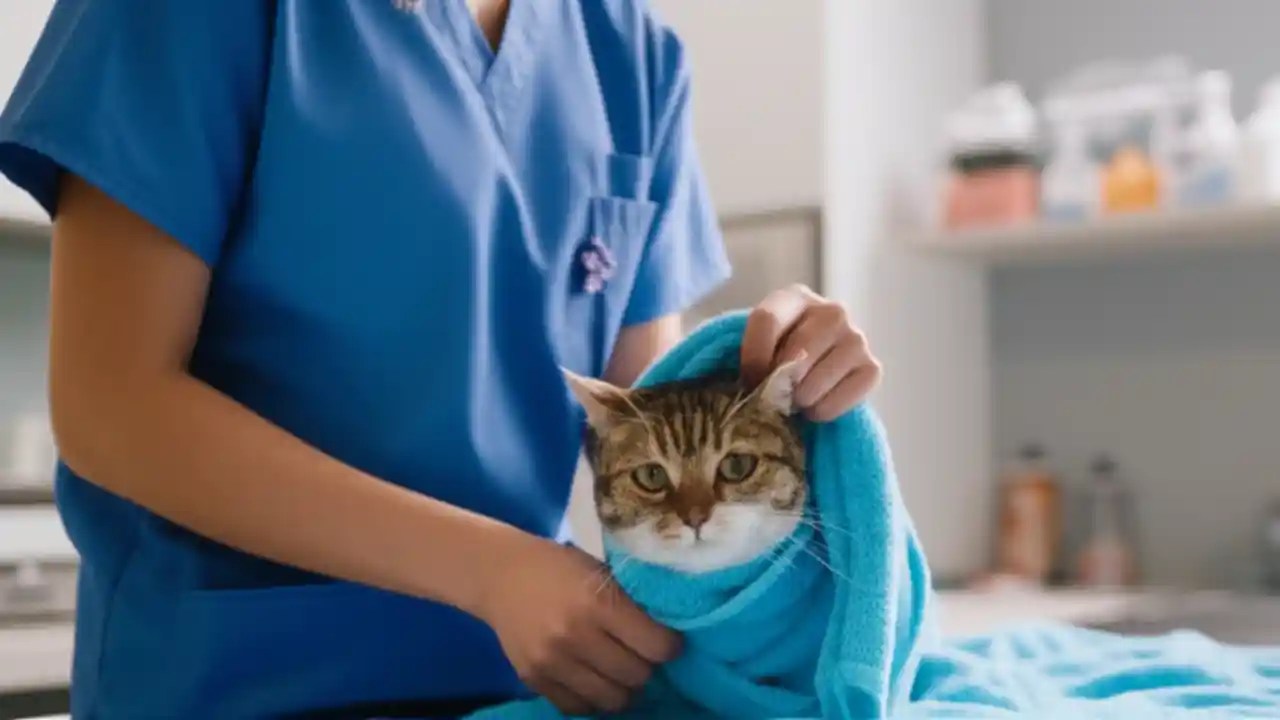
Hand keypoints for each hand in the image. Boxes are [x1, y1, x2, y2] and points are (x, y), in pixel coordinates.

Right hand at [475, 536, 681, 714]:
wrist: (499, 574)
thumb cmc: (558, 566)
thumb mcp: (598, 572)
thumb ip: (629, 603)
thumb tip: (668, 635)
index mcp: (597, 603)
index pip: (656, 646)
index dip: (670, 646)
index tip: (668, 642)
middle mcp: (575, 636)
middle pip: (636, 676)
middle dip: (647, 667)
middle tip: (641, 655)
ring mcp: (552, 662)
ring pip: (611, 700)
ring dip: (622, 688)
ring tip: (620, 671)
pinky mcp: (534, 679)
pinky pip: (577, 707)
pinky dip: (592, 699)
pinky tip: (595, 680)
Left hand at [741, 284, 881, 421]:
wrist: (816, 366)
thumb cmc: (779, 352)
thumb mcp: (759, 342)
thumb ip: (754, 353)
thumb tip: (758, 382)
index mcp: (795, 297)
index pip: (767, 320)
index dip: (753, 356)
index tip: (750, 377)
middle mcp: (832, 311)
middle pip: (797, 352)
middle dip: (779, 382)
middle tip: (776, 393)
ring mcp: (857, 338)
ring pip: (816, 381)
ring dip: (799, 399)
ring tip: (796, 398)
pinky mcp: (872, 368)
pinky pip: (840, 400)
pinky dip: (822, 411)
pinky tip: (816, 404)